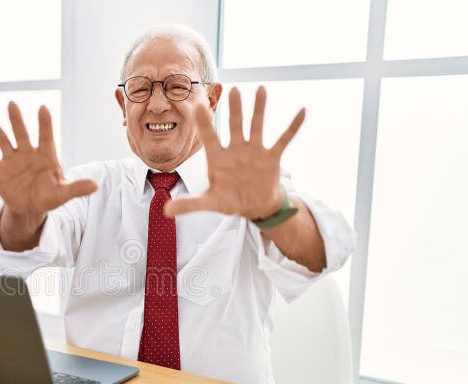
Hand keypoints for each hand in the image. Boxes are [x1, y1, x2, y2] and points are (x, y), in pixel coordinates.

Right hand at [0, 102, 96, 224]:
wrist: (31, 207)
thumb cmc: (49, 197)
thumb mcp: (63, 194)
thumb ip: (76, 188)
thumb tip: (96, 185)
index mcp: (46, 156)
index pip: (46, 136)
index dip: (44, 124)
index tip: (42, 108)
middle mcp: (27, 153)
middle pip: (21, 134)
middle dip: (17, 121)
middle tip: (12, 104)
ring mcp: (11, 159)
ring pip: (2, 140)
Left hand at [164, 86, 304, 219]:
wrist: (254, 206)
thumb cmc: (229, 200)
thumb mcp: (209, 203)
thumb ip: (189, 204)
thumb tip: (166, 211)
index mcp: (218, 157)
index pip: (208, 136)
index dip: (204, 122)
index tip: (198, 104)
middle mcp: (235, 149)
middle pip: (234, 125)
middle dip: (234, 109)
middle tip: (233, 89)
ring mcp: (254, 151)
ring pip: (256, 126)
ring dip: (259, 109)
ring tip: (261, 89)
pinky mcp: (271, 157)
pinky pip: (284, 139)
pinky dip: (293, 126)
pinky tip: (302, 111)